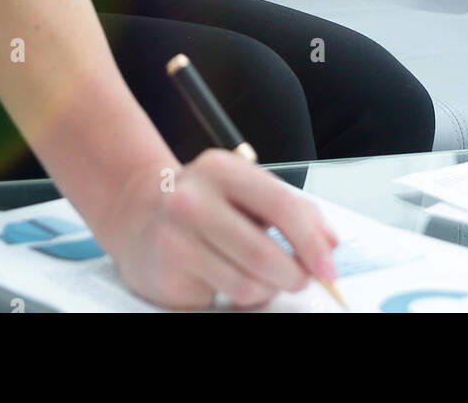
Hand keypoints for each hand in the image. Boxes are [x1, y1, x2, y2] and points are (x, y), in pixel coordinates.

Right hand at [96, 149, 340, 310]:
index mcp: (222, 169)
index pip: (281, 204)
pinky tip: (220, 277)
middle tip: (299, 279)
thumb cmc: (202, 205)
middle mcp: (194, 197)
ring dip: (264, 288)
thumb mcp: (245, 191)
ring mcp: (176, 235)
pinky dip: (235, 296)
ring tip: (250, 273)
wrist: (138, 214)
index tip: (329, 266)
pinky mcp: (167, 270)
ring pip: (248, 284)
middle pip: (265, 254)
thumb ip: (292, 210)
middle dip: (294, 275)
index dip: (311, 241)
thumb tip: (330, 242)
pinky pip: (223, 297)